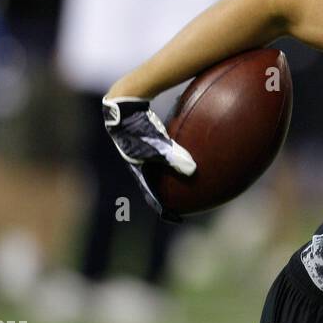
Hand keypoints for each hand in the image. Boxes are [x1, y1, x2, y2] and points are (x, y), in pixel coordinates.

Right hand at [101, 96, 195, 222]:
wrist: (123, 104)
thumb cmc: (137, 124)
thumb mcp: (155, 143)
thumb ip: (173, 155)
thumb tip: (193, 170)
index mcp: (139, 169)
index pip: (151, 195)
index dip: (162, 208)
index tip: (175, 218)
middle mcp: (140, 162)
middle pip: (157, 183)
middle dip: (169, 193)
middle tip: (186, 202)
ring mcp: (143, 149)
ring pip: (162, 166)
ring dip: (175, 173)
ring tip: (194, 178)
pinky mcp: (149, 137)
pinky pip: (167, 150)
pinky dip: (179, 154)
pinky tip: (198, 149)